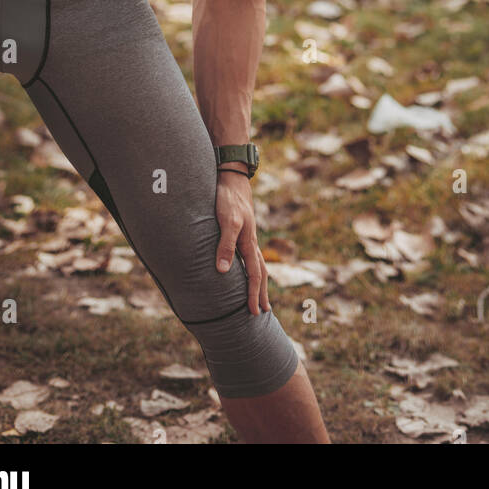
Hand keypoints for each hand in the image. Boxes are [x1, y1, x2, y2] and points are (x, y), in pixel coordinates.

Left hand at [215, 171, 270, 314]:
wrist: (231, 176)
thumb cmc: (228, 198)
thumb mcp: (227, 221)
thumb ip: (226, 245)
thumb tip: (224, 272)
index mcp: (249, 243)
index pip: (254, 275)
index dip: (253, 294)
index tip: (253, 312)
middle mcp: (251, 242)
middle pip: (260, 272)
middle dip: (261, 292)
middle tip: (263, 311)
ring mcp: (247, 235)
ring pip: (257, 263)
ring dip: (259, 282)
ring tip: (259, 294)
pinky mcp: (241, 229)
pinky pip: (249, 254)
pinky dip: (251, 267)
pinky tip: (245, 268)